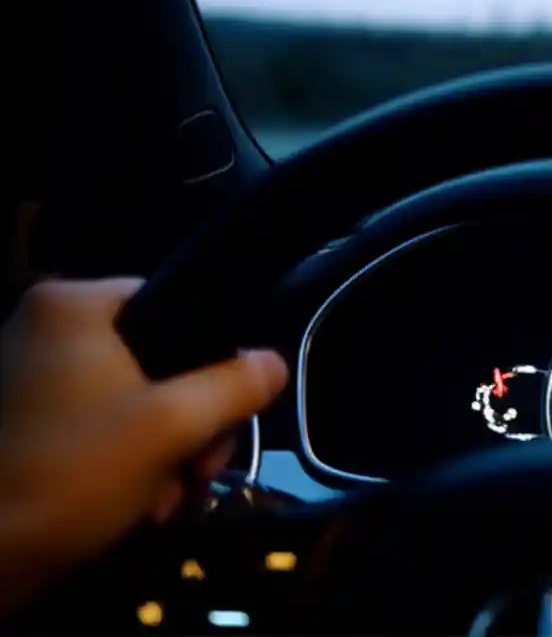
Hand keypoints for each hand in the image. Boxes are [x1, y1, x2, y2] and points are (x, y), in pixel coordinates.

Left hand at [0, 279, 287, 613]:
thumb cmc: (73, 473)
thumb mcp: (173, 427)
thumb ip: (233, 387)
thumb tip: (274, 362)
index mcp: (71, 307)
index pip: (171, 302)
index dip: (211, 357)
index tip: (226, 414)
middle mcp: (42, 329)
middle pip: (156, 359)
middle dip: (189, 423)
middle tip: (200, 471)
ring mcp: (26, 377)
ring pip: (132, 400)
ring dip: (165, 452)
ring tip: (167, 498)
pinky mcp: (22, 424)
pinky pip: (97, 426)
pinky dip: (126, 462)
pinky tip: (140, 502)